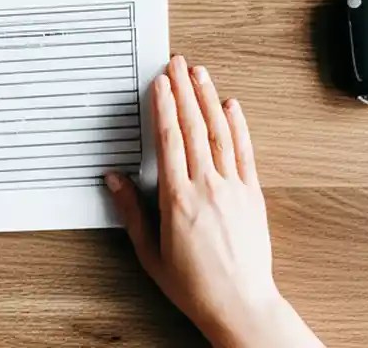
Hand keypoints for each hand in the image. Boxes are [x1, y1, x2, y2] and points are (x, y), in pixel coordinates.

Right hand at [106, 56, 321, 347]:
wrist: (240, 304)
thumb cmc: (195, 285)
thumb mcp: (150, 253)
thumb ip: (132, 213)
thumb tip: (114, 180)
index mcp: (178, 200)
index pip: (170, 141)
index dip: (164, 107)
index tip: (159, 84)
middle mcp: (208, 188)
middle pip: (193, 127)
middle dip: (184, 91)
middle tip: (176, 64)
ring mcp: (234, 189)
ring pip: (219, 132)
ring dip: (208, 98)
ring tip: (199, 73)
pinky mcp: (252, 195)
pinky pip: (244, 152)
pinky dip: (238, 125)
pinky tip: (231, 106)